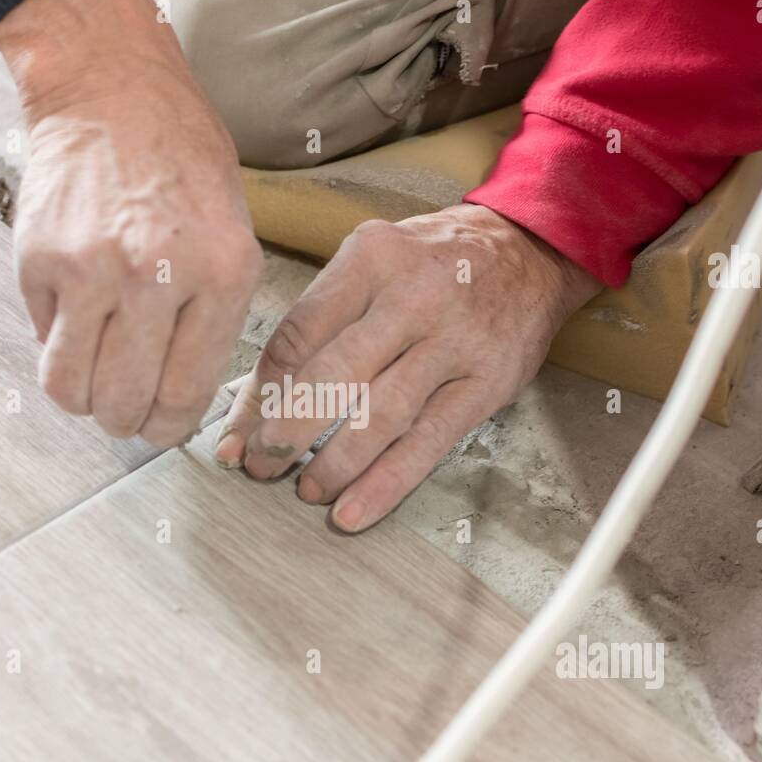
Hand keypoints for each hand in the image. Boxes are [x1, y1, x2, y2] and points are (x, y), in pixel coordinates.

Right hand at [0, 0, 261, 444]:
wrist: (112, 89)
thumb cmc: (181, 161)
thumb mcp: (232, 232)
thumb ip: (214, 314)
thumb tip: (180, 393)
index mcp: (222, 272)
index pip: (188, 391)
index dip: (169, 426)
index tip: (161, 427)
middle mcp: (158, 276)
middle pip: (126, 401)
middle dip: (125, 422)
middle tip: (124, 412)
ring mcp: (92, 269)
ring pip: (72, 388)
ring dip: (82, 400)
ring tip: (93, 382)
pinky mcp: (39, 261)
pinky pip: (42, 342)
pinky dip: (55, 347)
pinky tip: (73, 321)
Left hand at [216, 204, 598, 531]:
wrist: (525, 251)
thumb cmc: (430, 264)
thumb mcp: (370, 263)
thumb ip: (316, 321)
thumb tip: (253, 402)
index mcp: (370, 260)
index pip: (297, 335)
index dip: (260, 395)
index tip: (236, 437)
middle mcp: (412, 296)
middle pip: (333, 377)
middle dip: (287, 433)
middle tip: (260, 468)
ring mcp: (454, 341)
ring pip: (379, 417)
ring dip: (333, 465)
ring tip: (306, 492)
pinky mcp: (486, 382)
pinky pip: (428, 442)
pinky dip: (387, 483)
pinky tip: (354, 510)